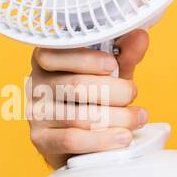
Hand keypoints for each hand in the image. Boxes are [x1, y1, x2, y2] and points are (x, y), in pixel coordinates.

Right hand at [27, 28, 149, 168]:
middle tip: (133, 93)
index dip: (88, 59)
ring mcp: (36, 113)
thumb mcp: (111, 74)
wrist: (80, 139)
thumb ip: (124, 56)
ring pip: (78, 116)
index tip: (113, 65)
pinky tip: (124, 137)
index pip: (57, 54)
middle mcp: (37, 84)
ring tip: (139, 118)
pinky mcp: (41, 140)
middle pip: (76, 87)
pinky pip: (72, 139)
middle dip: (114, 91)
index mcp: (47, 60)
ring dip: (117, 118)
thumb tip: (140, 36)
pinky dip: (102, 139)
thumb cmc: (94, 99)